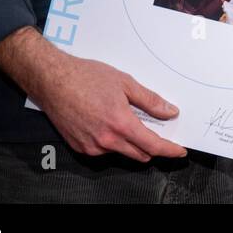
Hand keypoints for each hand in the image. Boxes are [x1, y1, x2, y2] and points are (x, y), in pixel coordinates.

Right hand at [0, 27, 185, 162]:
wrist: (52, 80)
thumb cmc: (85, 78)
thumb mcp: (125, 83)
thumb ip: (150, 100)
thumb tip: (169, 112)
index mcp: (120, 124)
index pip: (153, 146)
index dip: (169, 150)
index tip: (179, 151)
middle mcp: (106, 140)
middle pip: (140, 154)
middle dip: (152, 146)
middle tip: (157, 131)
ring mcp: (91, 147)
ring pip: (122, 152)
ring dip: (130, 142)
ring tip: (124, 117)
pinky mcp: (80, 148)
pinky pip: (104, 150)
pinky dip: (112, 141)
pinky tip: (107, 121)